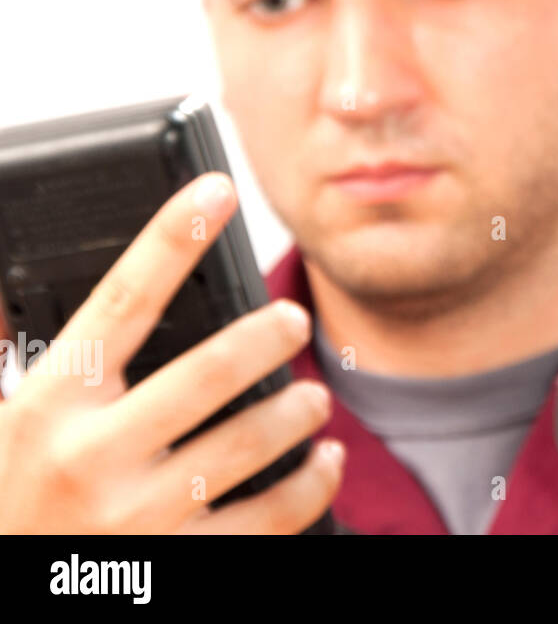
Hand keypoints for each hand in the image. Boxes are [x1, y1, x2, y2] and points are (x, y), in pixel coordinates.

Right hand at [0, 173, 343, 532]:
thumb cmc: (8, 501)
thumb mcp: (3, 422)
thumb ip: (20, 352)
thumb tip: (23, 280)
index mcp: (48, 406)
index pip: (121, 300)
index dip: (172, 236)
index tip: (217, 191)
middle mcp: (90, 458)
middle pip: (211, 372)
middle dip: (268, 336)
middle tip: (296, 319)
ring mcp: (134, 519)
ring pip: (250, 443)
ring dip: (298, 410)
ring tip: (315, 396)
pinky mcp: (174, 566)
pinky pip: (268, 519)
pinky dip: (311, 484)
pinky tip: (324, 462)